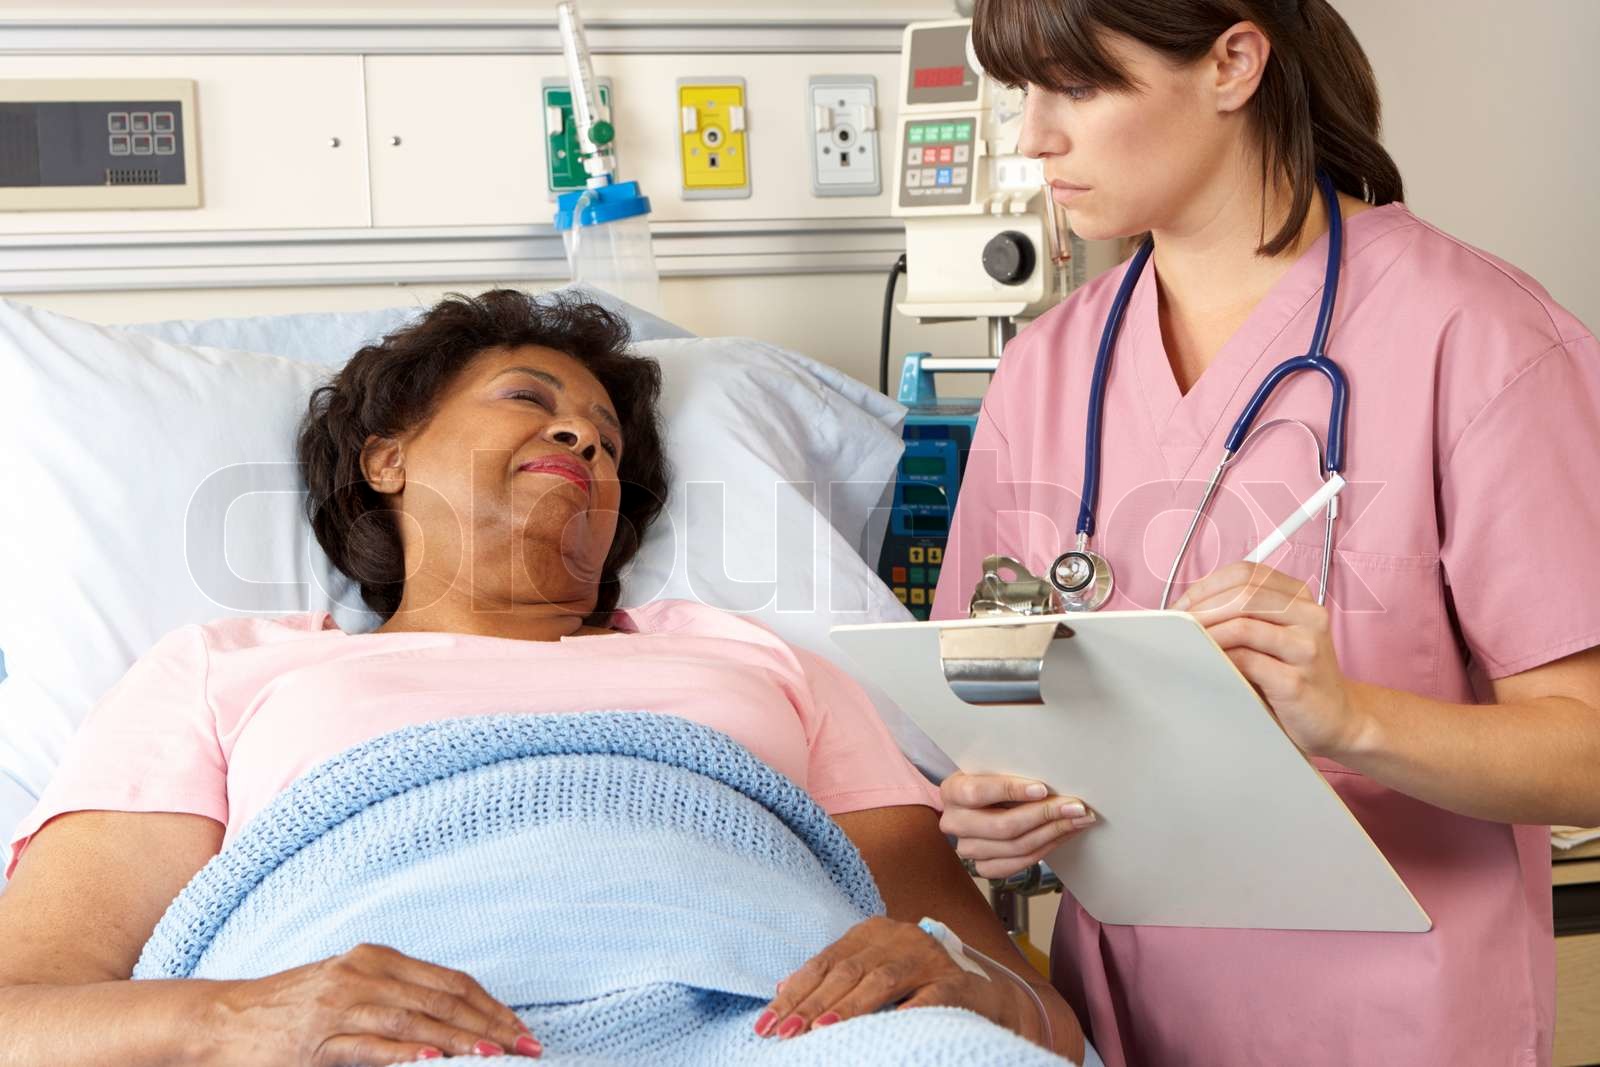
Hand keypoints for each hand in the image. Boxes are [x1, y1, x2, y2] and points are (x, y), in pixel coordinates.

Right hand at [195, 943, 540, 1064]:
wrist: (218, 1020)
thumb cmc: (288, 1010)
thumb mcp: (347, 992)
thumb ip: (396, 1002)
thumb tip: (453, 1029)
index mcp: (376, 959)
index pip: (451, 982)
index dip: (491, 1006)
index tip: (522, 1031)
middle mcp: (363, 973)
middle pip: (443, 999)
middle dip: (490, 1025)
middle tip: (527, 1049)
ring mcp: (340, 1004)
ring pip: (415, 1021)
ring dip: (459, 1041)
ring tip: (494, 1056)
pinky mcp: (316, 1039)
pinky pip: (370, 1045)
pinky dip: (405, 1053)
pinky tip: (434, 1062)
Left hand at [754, 916, 1026, 1039]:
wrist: (979, 992)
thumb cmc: (914, 984)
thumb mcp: (870, 972)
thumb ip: (833, 977)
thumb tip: (783, 989)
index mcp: (871, 933)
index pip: (824, 963)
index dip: (795, 993)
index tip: (768, 1024)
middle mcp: (898, 937)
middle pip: (847, 971)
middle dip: (811, 1004)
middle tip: (784, 1033)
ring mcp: (928, 958)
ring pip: (882, 979)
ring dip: (848, 1007)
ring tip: (819, 1029)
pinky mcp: (955, 981)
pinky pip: (930, 995)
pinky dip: (909, 1009)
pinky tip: (889, 1024)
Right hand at [938, 773, 1095, 879]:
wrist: (977, 802)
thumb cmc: (989, 777)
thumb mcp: (992, 765)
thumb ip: (1011, 768)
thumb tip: (1052, 772)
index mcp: (952, 791)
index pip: (980, 792)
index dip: (1011, 791)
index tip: (1043, 789)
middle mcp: (955, 823)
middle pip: (1003, 826)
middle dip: (1045, 815)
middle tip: (1076, 807)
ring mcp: (968, 848)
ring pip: (1017, 847)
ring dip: (1054, 833)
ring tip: (1079, 820)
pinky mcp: (983, 867)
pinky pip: (1020, 863)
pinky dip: (1047, 848)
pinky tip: (1065, 834)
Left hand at [1173, 561, 1363, 756]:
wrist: (1336, 718)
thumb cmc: (1294, 675)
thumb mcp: (1271, 636)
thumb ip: (1240, 616)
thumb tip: (1186, 611)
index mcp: (1299, 597)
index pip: (1245, 573)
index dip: (1206, 586)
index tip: (1183, 606)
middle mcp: (1308, 616)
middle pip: (1243, 593)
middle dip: (1201, 608)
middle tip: (1177, 625)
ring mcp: (1306, 648)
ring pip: (1243, 624)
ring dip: (1206, 632)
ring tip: (1186, 643)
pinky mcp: (1296, 681)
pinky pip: (1247, 661)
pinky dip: (1219, 658)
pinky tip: (1208, 663)